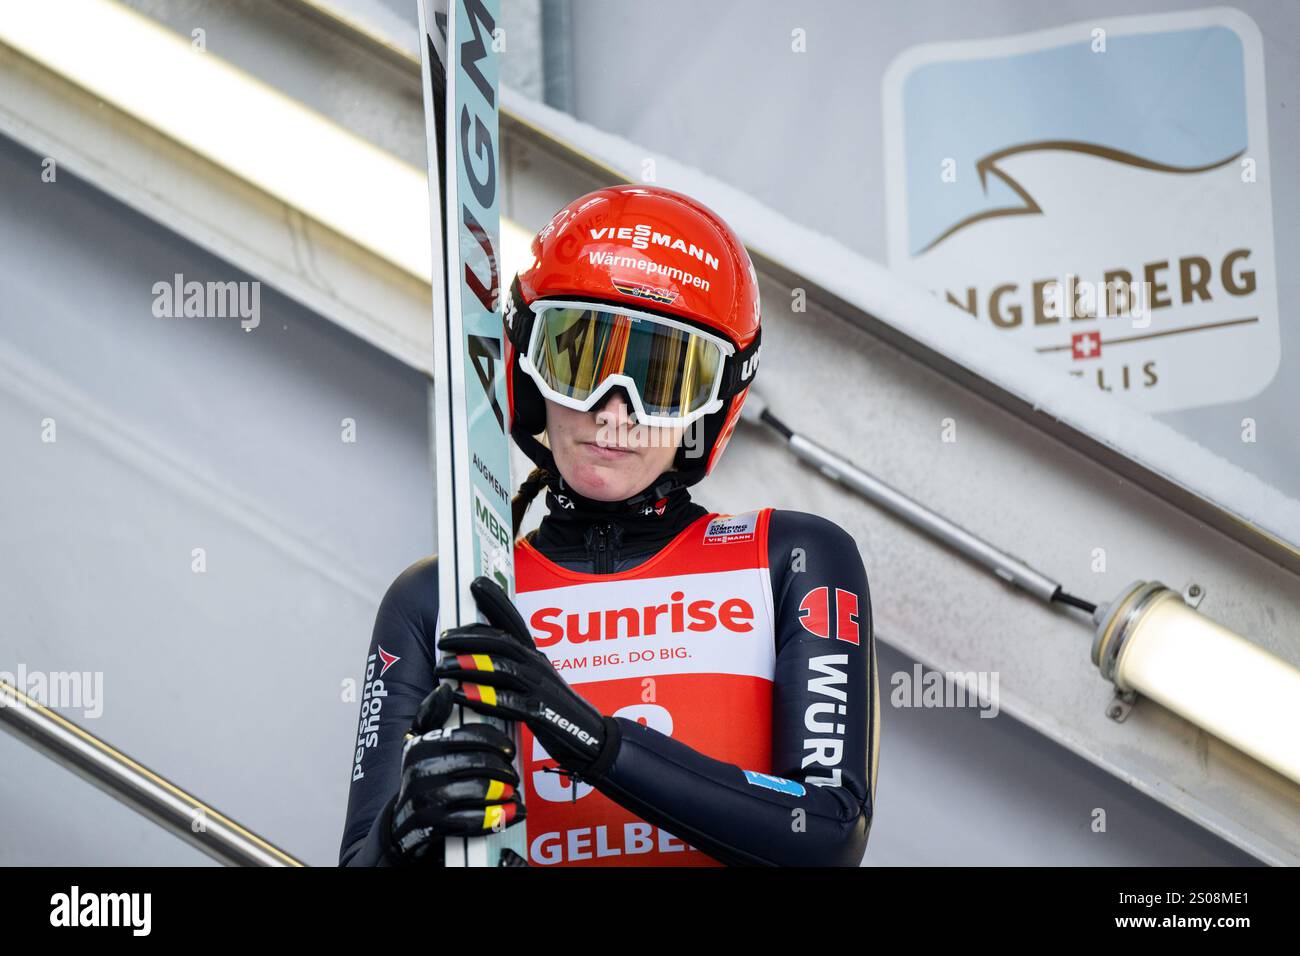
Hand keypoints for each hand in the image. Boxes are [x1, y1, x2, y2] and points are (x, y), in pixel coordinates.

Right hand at [388, 683, 524, 863]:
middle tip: (513, 775)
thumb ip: (431, 715)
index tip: (510, 750)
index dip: (496, 741)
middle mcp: (421, 770)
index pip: (468, 736)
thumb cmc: (420, 778)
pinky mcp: (433, 826)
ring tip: (512, 793)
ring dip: (503, 792)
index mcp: (422, 745)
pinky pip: (472, 820)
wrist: (400, 825)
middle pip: (478, 763)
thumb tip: (445, 689)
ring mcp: (425, 799)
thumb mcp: (417, 744)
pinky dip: (496, 817)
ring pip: (478, 790)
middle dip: (503, 769)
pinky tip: (510, 813)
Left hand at [435, 577, 620, 779]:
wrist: (592, 739)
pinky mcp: (541, 715)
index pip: (515, 621)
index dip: (497, 600)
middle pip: (504, 641)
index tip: (474, 582)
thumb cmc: (558, 711)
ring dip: (470, 665)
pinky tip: (462, 696)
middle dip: (470, 636)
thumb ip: (513, 667)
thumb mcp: (536, 681)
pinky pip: (509, 703)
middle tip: (443, 638)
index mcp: (536, 657)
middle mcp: (538, 666)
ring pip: (503, 668)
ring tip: (442, 667)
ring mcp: (541, 689)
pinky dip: (484, 698)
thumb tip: (481, 656)